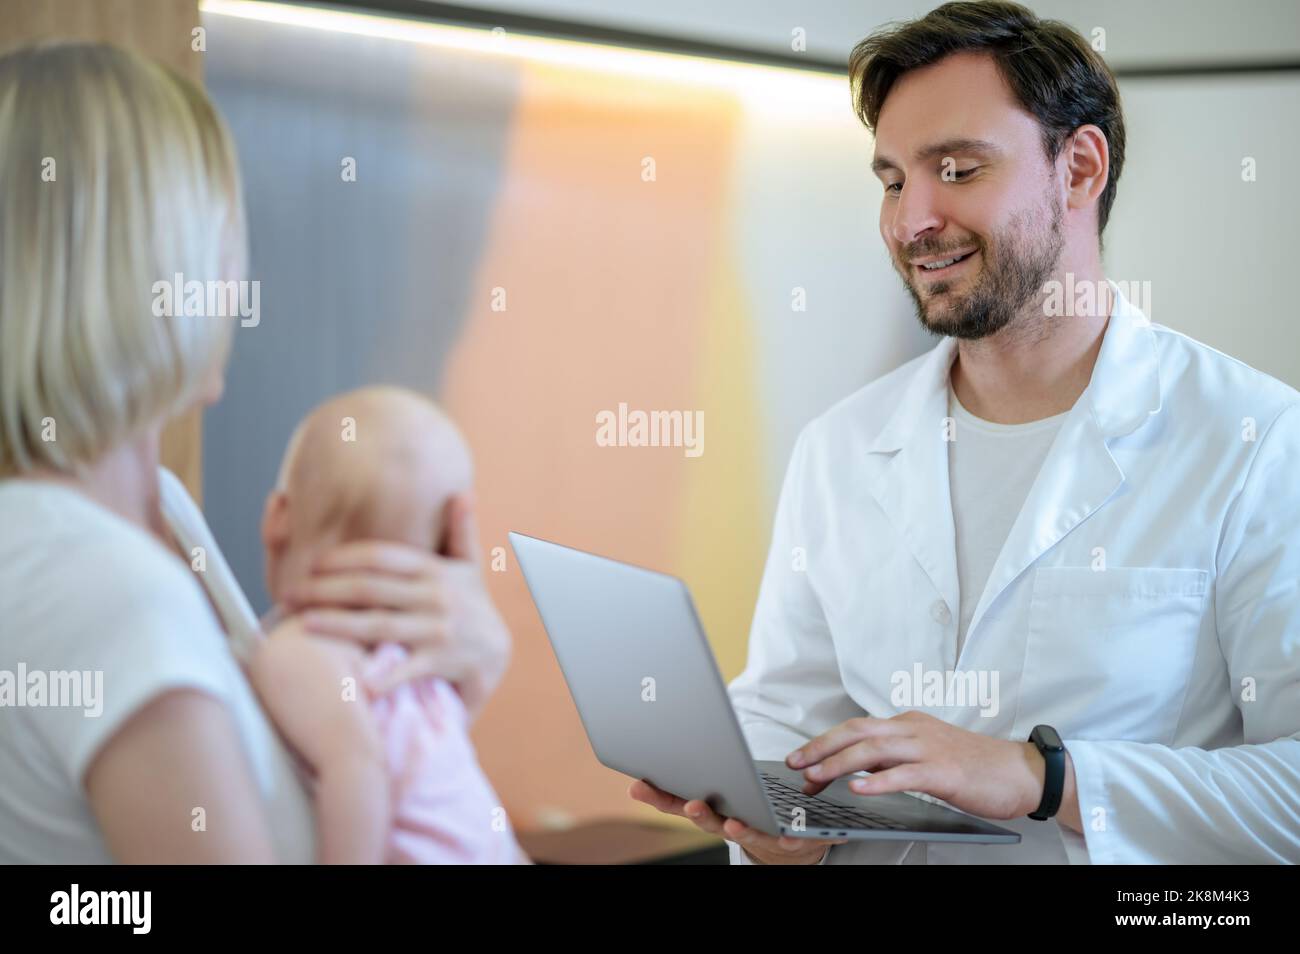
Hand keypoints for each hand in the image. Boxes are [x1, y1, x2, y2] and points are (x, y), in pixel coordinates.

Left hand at [284, 494, 509, 717]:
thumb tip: (463, 493)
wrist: (498, 653)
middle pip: (372, 589)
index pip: (384, 557)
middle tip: (289, 593)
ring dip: (339, 623)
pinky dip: (381, 676)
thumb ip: (461, 531)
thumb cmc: (472, 605)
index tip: (312, 563)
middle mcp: (437, 596)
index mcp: (436, 570)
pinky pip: (406, 669)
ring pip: (380, 625)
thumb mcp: (469, 566)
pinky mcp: (441, 662)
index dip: (345, 557)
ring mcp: (439, 630)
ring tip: (303, 622)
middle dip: (326, 589)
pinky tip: (351, 679)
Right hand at [629, 780, 844, 864]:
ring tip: (735, 823)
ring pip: (744, 833)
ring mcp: (753, 834)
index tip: (637, 786)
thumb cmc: (744, 806)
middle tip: (691, 805)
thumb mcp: (717, 785)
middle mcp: (725, 824)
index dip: (656, 795)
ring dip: (738, 830)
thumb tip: (664, 731)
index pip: (675, 802)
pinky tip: (787, 833)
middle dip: (698, 814)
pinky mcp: (784, 840)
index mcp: (707, 808)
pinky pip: (787, 841)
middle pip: (707, 821)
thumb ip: (698, 764)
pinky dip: (786, 838)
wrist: (783, 838)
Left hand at [787, 710, 1044, 819]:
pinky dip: (878, 781)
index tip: (801, 761)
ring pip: (874, 750)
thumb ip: (893, 756)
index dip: (825, 744)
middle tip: (796, 765)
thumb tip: (856, 766)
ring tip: (816, 777)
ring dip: (839, 764)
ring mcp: (929, 748)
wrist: (1021, 772)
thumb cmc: (975, 766)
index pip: (856, 728)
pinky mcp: (945, 772)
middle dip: (821, 748)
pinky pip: (905, 774)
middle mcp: (914, 730)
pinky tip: (859, 789)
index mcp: (907, 725)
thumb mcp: (927, 753)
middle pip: (856, 731)